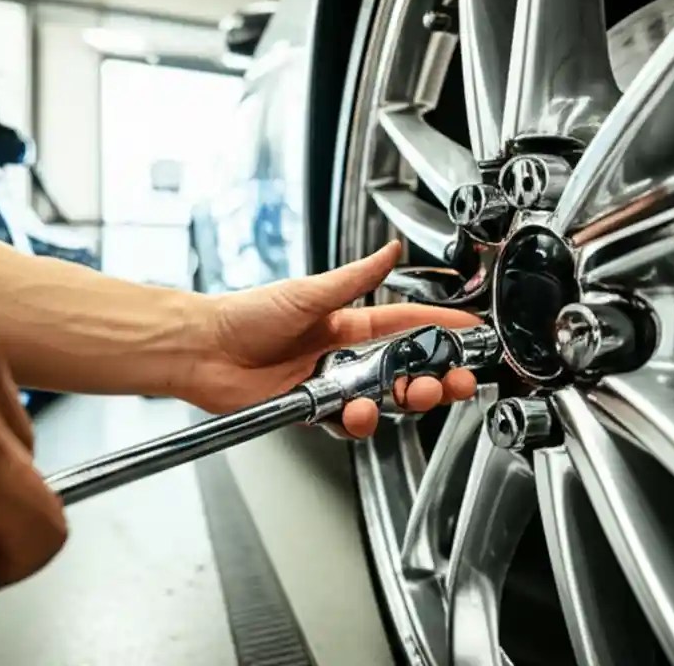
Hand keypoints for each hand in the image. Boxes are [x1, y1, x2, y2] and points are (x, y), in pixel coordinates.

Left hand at [183, 242, 479, 436]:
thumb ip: (356, 277)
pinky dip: (358, 420)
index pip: (407, 325)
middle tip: (453, 380)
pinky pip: (347, 423)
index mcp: (349, 323)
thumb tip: (390, 251)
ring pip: (383, 401)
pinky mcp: (312, 411)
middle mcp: (343, 356)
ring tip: (409, 395)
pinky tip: (358, 412)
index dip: (440, 330)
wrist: (203, 349)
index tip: (469, 331)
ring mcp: (330, 385)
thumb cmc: (245, 315)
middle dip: (435, 377)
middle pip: (405, 371)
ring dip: (402, 400)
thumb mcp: (310, 291)